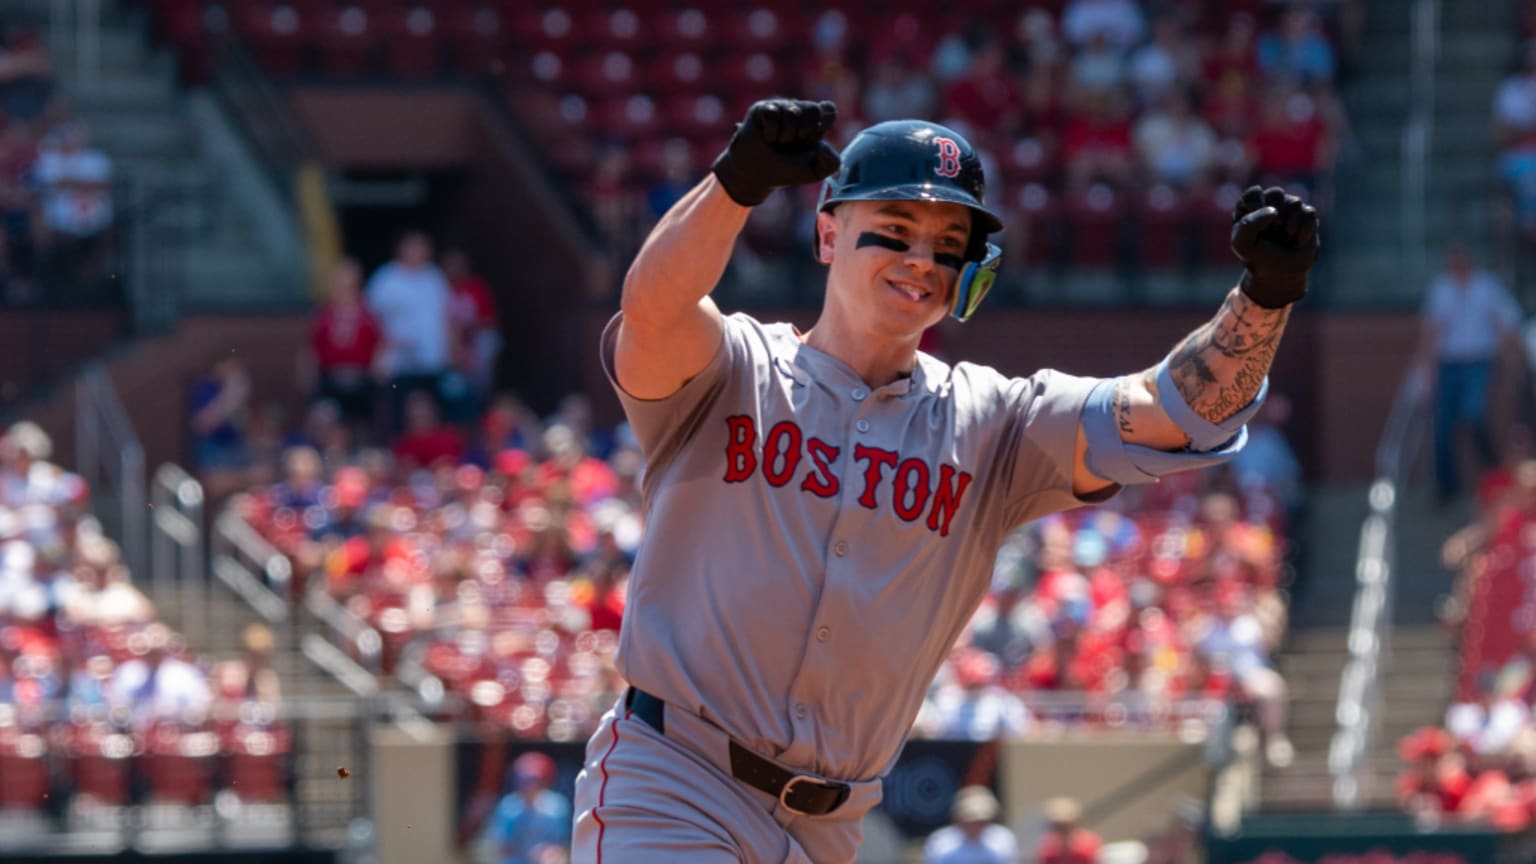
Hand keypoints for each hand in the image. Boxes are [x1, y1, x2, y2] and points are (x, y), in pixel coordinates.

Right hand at [711, 98, 840, 206]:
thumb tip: (823, 146)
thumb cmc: (787, 170)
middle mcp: (799, 109)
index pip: (829, 110)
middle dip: (804, 132)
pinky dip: (770, 132)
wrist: (758, 176)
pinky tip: (765, 138)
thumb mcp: (816, 171)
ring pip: (792, 113)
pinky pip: (773, 115)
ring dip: (784, 136)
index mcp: (815, 121)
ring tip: (776, 143)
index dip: (822, 125)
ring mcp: (780, 106)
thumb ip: (832, 163)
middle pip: (814, 110)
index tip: (811, 140)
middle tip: (791, 144)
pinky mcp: (762, 108)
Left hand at [1231, 185, 1320, 308]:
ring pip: (1295, 202)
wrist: (1281, 273)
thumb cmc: (1258, 256)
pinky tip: (1296, 241)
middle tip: (1272, 233)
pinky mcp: (1307, 214)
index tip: (1256, 230)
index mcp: (1249, 205)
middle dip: (1274, 217)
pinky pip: (1309, 213)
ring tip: (1284, 238)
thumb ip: (1248, 224)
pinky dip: (1302, 232)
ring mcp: (1290, 206)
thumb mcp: (1242, 244)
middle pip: (1276, 192)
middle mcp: (1269, 201)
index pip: (1253, 193)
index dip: (1257, 211)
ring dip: (1289, 227)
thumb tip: (1274, 210)